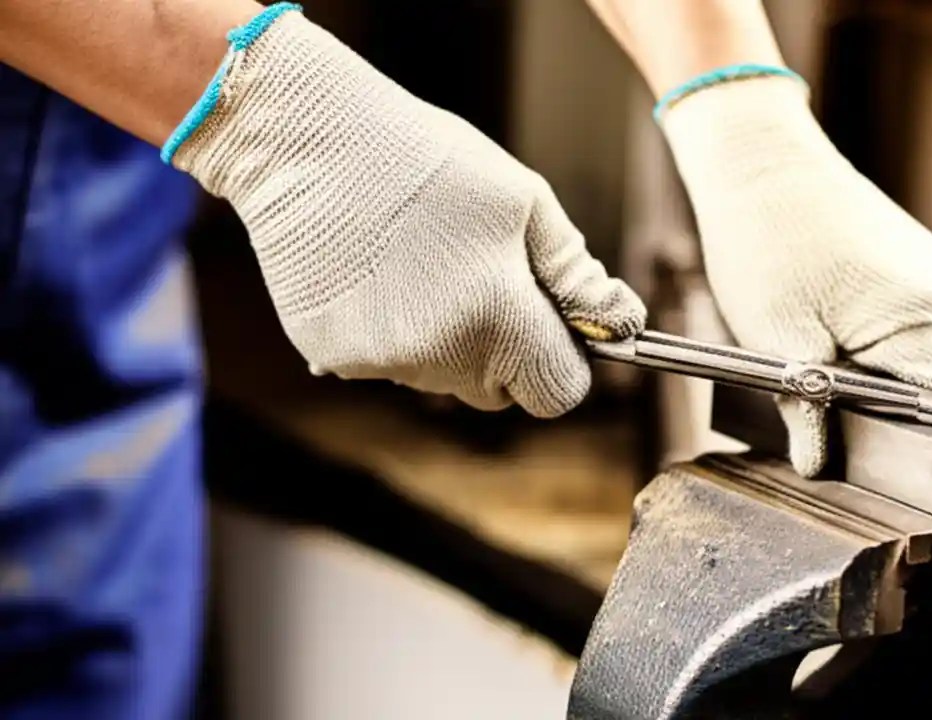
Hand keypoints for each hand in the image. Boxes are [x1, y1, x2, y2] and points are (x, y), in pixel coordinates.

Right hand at [172, 12, 643, 416]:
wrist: (307, 140)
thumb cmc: (429, 161)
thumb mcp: (525, 203)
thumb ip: (576, 275)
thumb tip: (622, 325)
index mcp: (500, 321)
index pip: (558, 394)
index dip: (563, 361)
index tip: (547, 321)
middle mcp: (440, 358)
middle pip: (499, 393)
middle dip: (505, 352)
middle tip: (480, 279)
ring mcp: (380, 363)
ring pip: (441, 379)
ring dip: (447, 342)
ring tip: (421, 264)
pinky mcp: (331, 356)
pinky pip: (386, 365)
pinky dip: (391, 333)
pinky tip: (378, 273)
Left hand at [662, 76, 931, 475]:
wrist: (761, 159)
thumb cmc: (767, 240)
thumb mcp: (778, 340)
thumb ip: (808, 407)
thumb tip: (818, 461)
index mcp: (922, 315)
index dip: (918, 429)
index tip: (868, 430)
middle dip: (877, 392)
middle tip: (815, 373)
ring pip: (913, 350)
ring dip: (866, 359)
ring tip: (810, 327)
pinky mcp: (917, 260)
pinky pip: (903, 319)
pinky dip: (865, 329)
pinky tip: (821, 307)